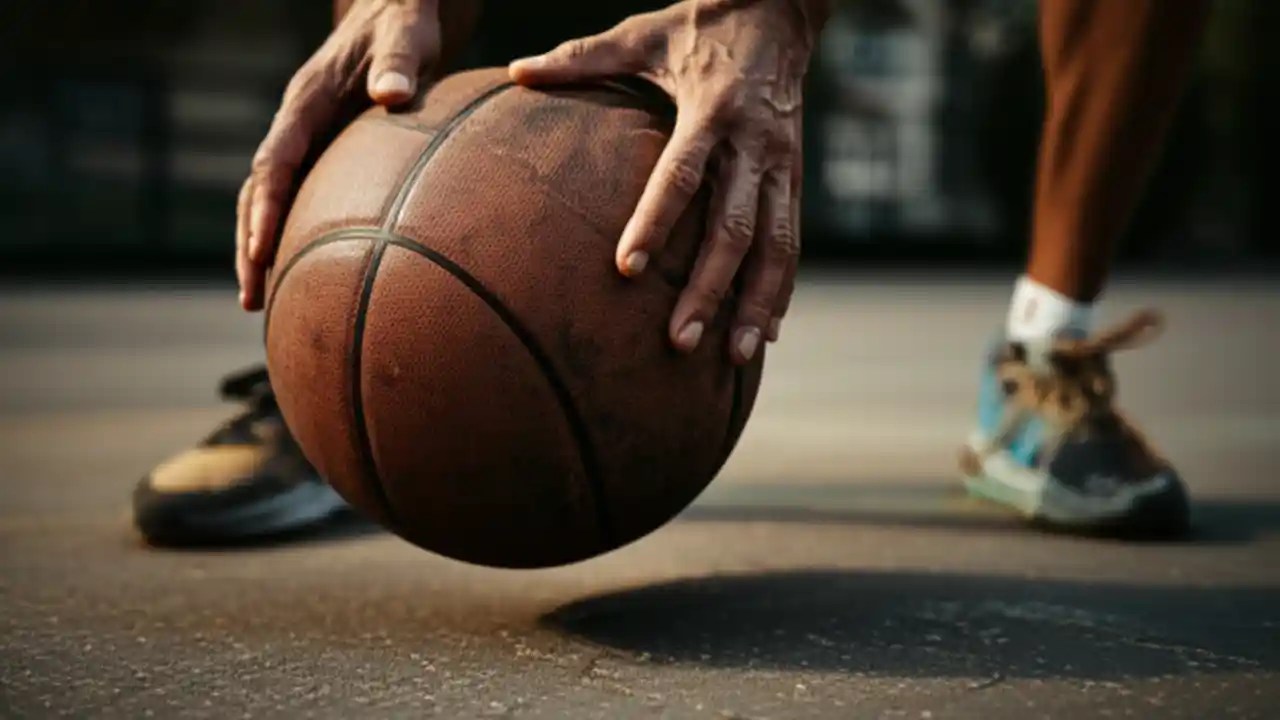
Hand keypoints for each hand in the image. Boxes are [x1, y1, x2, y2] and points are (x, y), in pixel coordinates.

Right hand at [236, 0, 442, 310]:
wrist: (394, 14)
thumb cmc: (404, 23)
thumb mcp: (406, 34)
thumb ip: (399, 62)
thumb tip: (392, 94)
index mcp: (307, 100)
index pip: (277, 159)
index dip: (266, 204)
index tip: (260, 246)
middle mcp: (297, 124)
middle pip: (259, 190)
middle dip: (249, 243)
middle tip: (251, 298)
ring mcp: (307, 141)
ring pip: (271, 199)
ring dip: (260, 248)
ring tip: (258, 304)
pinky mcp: (325, 154)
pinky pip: (299, 199)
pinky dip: (291, 236)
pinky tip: (303, 276)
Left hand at [509, 0, 828, 362]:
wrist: (783, 9)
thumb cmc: (701, 25)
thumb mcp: (642, 35)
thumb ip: (581, 57)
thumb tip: (515, 69)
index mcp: (711, 111)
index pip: (681, 175)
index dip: (655, 223)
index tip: (627, 270)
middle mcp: (752, 145)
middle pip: (732, 229)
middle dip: (709, 290)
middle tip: (680, 342)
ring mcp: (780, 167)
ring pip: (774, 246)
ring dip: (754, 304)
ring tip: (733, 356)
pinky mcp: (794, 180)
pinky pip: (793, 242)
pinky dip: (781, 289)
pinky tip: (765, 334)